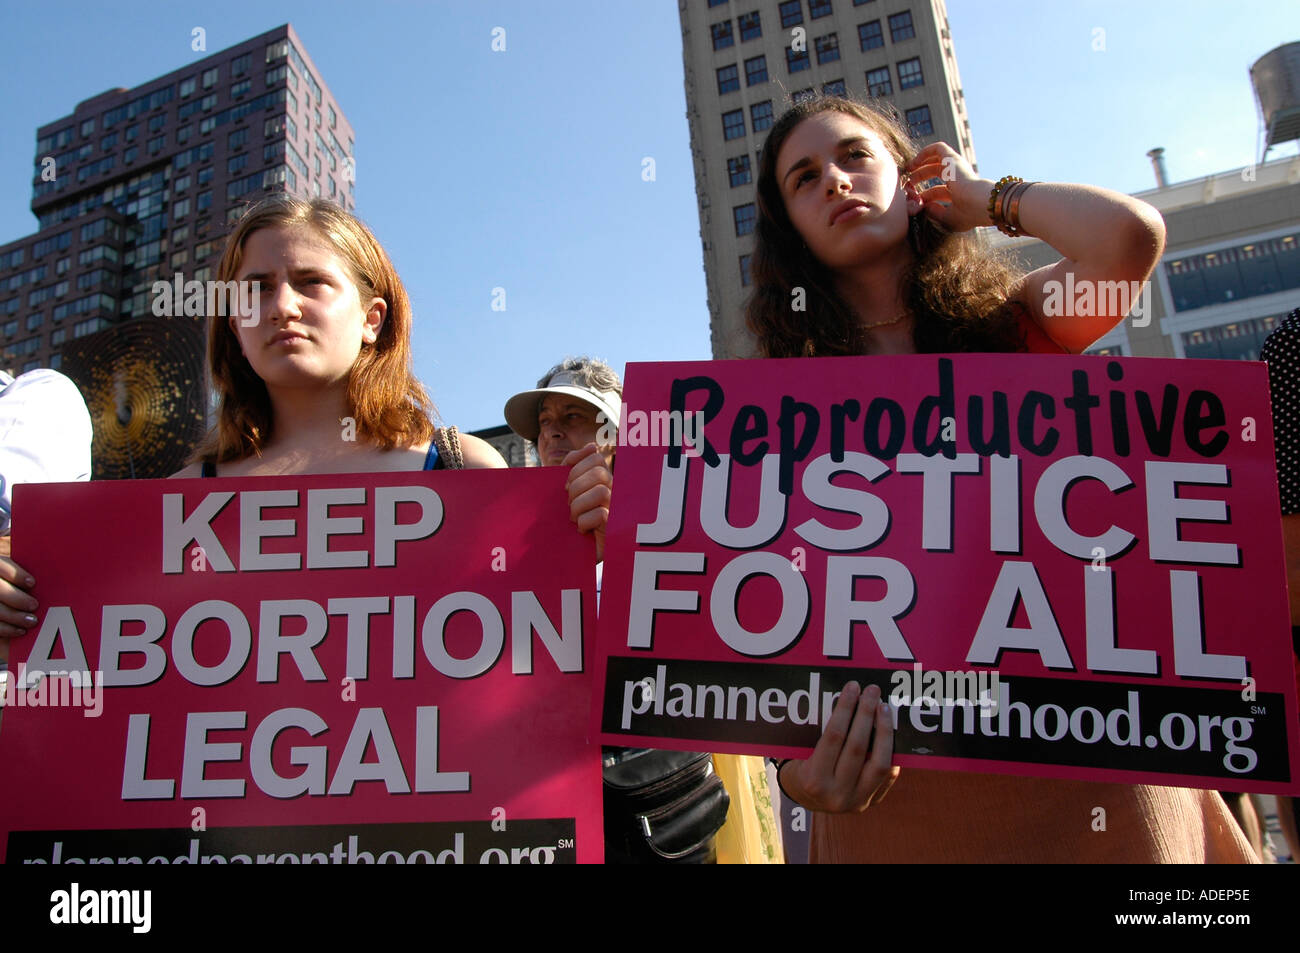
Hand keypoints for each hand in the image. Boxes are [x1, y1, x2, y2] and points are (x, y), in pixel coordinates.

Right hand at [0, 545, 39, 637]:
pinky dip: (7, 629)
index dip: (15, 574)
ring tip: (33, 621)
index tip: (32, 583)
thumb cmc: (22, 585)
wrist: (8, 599)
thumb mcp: (22, 574)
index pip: (1, 566)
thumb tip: (55, 577)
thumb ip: (30, 575)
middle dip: (16, 598)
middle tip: (35, 605)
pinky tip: (21, 630)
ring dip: (14, 616)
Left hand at [563, 443, 612, 561]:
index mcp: (603, 481)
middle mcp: (615, 492)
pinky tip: (581, 530)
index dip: (577, 464)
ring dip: (579, 505)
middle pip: (599, 472)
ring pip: (600, 491)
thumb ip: (573, 469)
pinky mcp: (616, 529)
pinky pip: (601, 514)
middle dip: (576, 486)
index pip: (596, 458)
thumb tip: (591, 446)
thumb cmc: (569, 524)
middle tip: (568, 504)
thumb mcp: (567, 494)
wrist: (570, 556)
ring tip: (574, 518)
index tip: (564, 483)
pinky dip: (585, 521)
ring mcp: (618, 510)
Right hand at [778, 681, 898, 812]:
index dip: (845, 709)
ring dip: (884, 731)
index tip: (852, 688)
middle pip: (858, 747)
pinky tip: (890, 731)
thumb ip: (823, 732)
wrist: (808, 800)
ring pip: (879, 763)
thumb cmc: (803, 766)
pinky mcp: (872, 802)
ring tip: (884, 708)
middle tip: (872, 691)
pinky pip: (888, 774)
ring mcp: (857, 801)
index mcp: (814, 779)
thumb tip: (847, 698)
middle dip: (866, 714)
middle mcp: (836, 794)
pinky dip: (890, 751)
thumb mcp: (803, 752)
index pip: (834, 737)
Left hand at [903, 142, 994, 232]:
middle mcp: (958, 178)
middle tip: (907, 183)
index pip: (938, 191)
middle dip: (920, 176)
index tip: (913, 201)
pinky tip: (915, 161)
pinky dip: (925, 152)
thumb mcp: (948, 219)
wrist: (982, 203)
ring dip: (920, 162)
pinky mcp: (953, 159)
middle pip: (936, 173)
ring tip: (908, 168)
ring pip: (937, 158)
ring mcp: (956, 168)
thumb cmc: (968, 214)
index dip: (924, 195)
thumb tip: (924, 206)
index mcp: (959, 193)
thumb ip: (935, 213)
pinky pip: (938, 148)